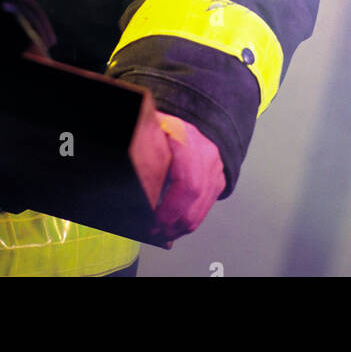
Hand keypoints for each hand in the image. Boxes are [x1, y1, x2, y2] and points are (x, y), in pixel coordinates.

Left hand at [151, 112, 225, 245]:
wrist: (191, 117)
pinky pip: (206, 207)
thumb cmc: (165, 126)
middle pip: (195, 199)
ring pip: (202, 208)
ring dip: (180, 227)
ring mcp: (215, 168)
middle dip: (173, 223)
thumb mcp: (151, 129)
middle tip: (154, 233)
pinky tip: (175, 226)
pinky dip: (190, 221)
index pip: (187, 182)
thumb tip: (133, 179)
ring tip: (162, 234)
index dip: (171, 208)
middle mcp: (206, 154)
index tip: (154, 221)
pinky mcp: (218, 179)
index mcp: (186, 138)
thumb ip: (143, 149)